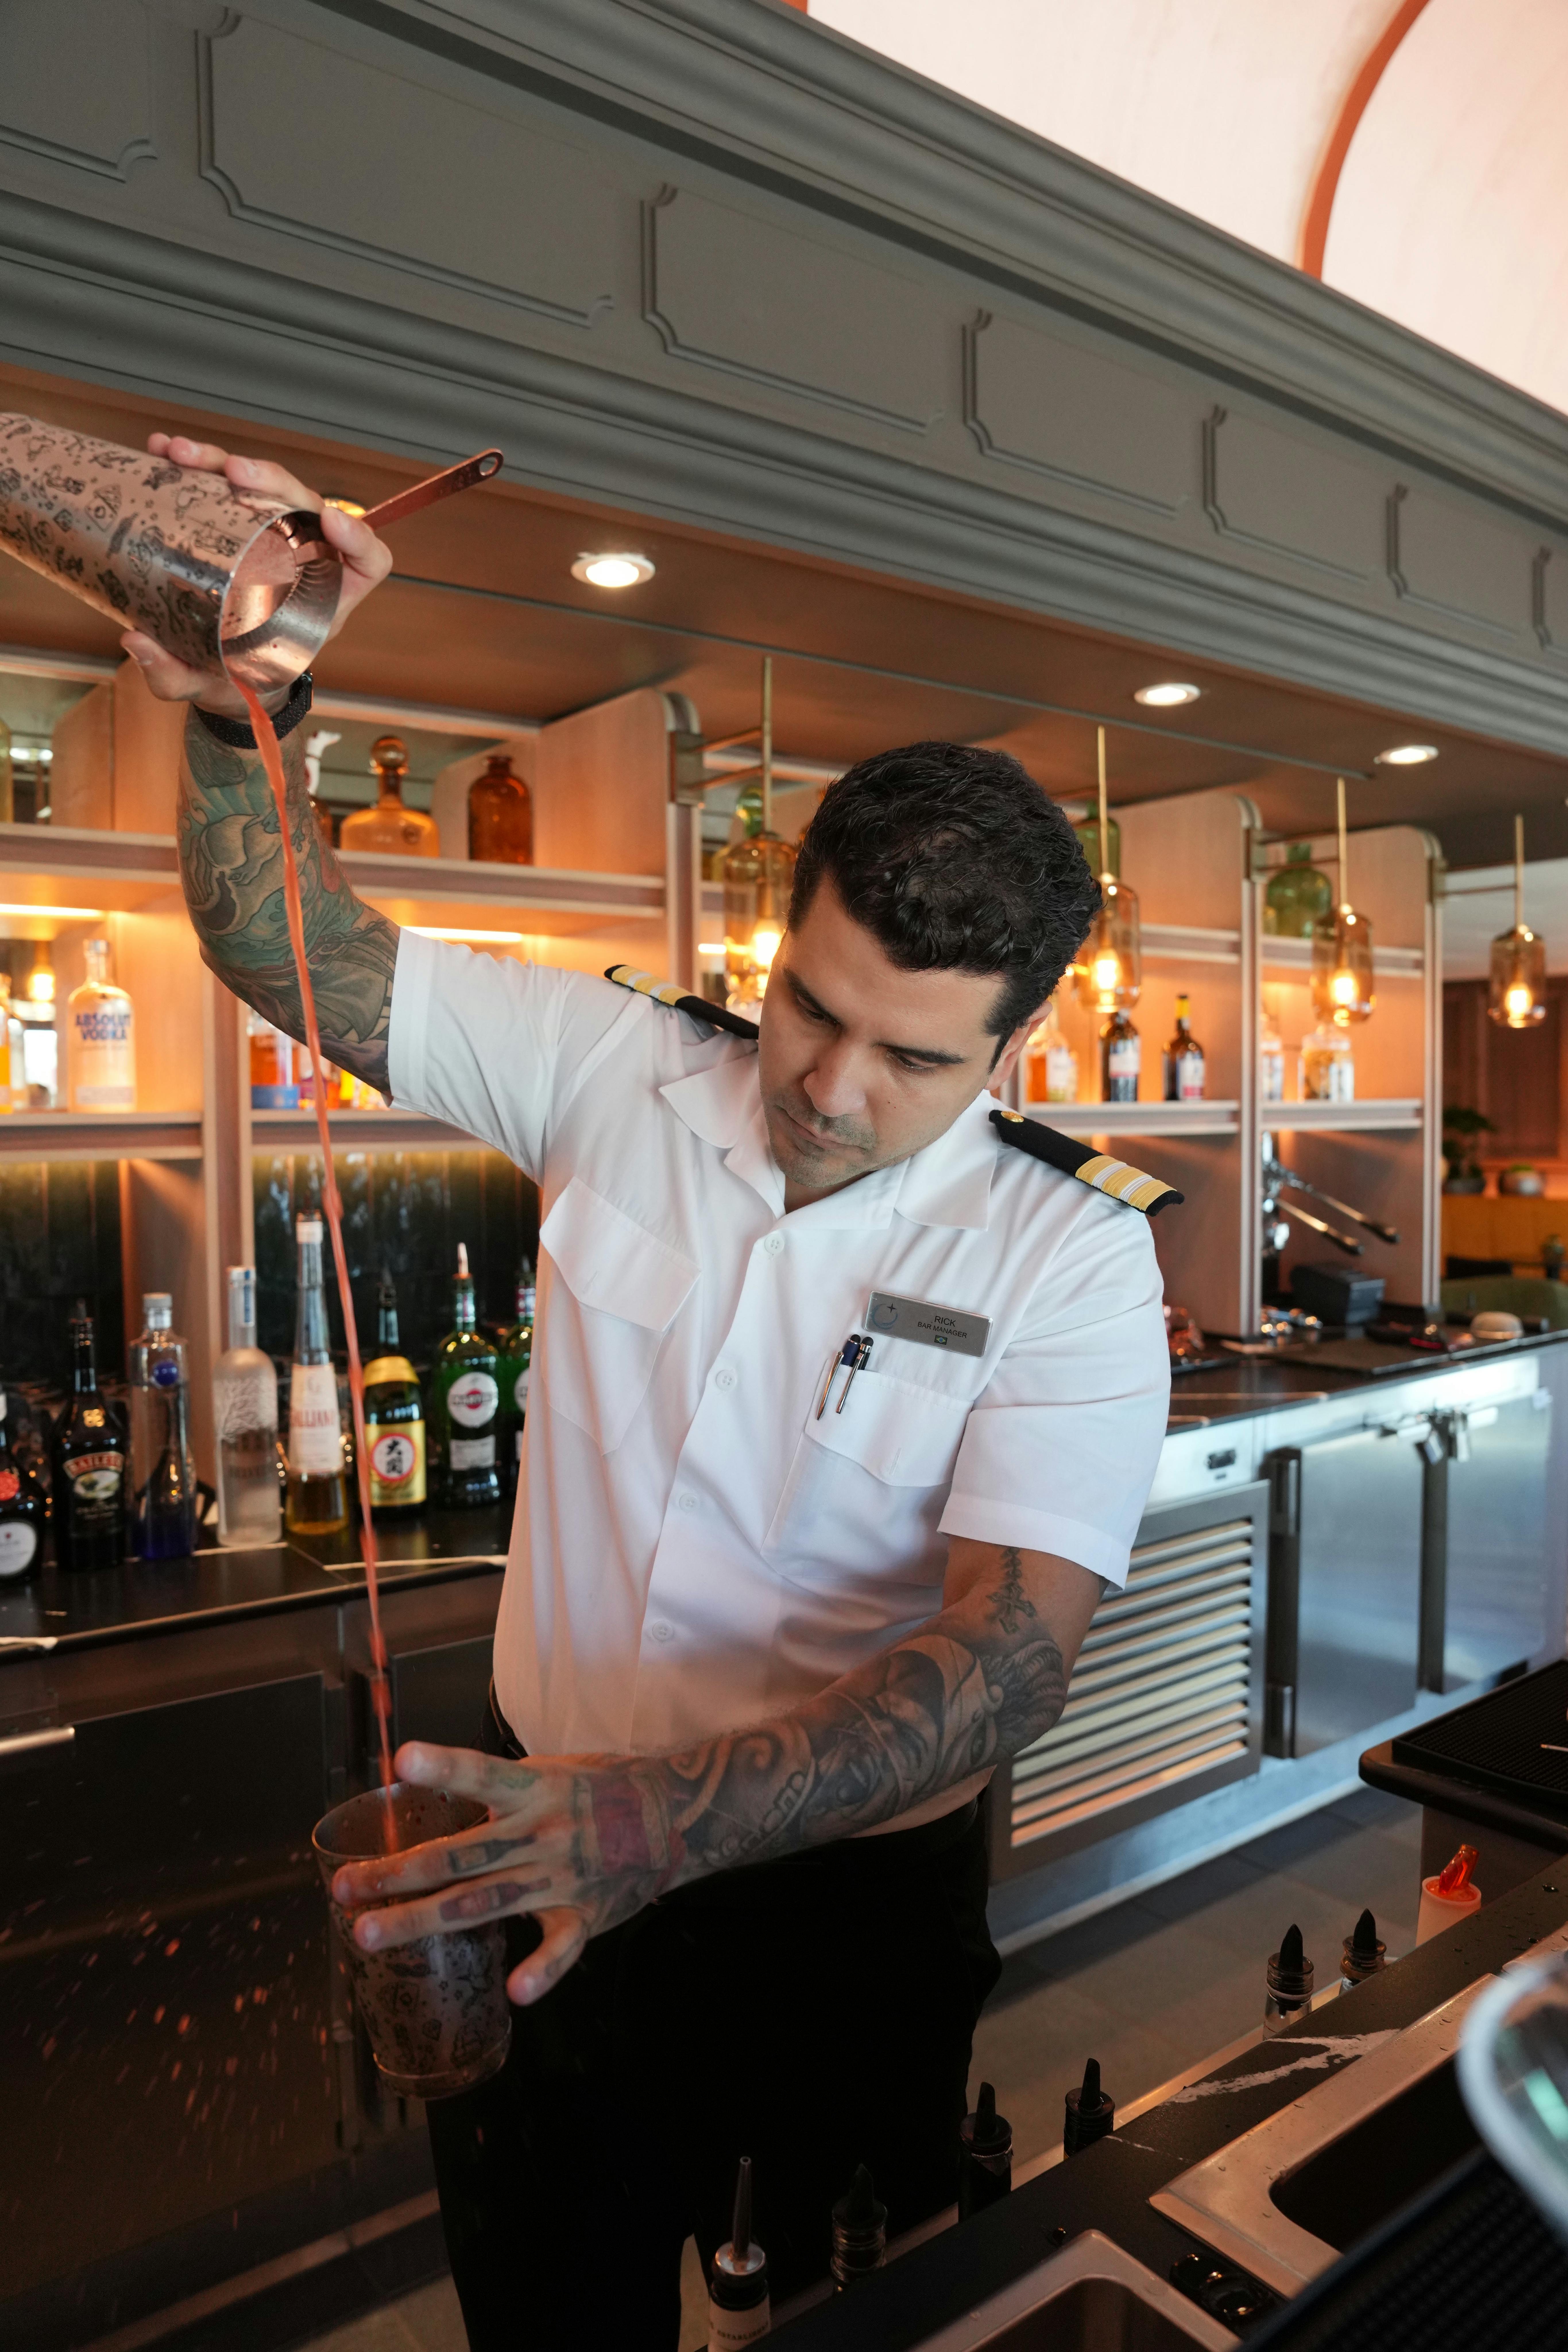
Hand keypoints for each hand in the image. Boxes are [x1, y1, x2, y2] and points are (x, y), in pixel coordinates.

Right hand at [120, 434, 392, 719]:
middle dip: (271, 480)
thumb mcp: (207, 685)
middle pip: (305, 505)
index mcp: (320, 602)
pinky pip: (224, 486)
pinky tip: (161, 454)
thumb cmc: (232, 678)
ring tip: (179, 453)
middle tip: (232, 471)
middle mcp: (302, 562)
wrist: (219, 670)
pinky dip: (195, 467)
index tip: (331, 522)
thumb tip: (134, 642)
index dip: (358, 538)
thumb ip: (176, 675)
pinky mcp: (237, 523)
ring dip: (221, 462)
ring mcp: (269, 537)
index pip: (366, 562)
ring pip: (261, 486)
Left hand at [331, 1741, 684, 2004]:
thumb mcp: (553, 1769)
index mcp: (534, 1789)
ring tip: (369, 1934)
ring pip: (483, 1902)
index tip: (402, 1760)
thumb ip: (502, 1787)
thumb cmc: (602, 1788)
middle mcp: (541, 1832)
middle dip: (396, 1875)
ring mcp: (562, 1876)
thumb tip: (445, 1789)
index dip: (445, 1767)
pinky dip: (542, 1971)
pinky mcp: (585, 1914)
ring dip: (423, 1920)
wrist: (673, 1813)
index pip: (482, 1773)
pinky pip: (561, 1947)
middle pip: (459, 1855)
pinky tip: (517, 1992)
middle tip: (343, 1890)